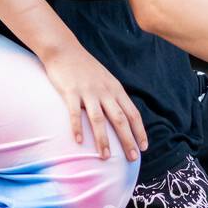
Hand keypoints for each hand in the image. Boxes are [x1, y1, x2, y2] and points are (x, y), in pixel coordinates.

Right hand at [42, 44, 147, 161]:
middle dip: (127, 140)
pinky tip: (78, 141)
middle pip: (120, 119)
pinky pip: (74, 113)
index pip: (133, 113)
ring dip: (103, 139)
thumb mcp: (106, 79)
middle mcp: (105, 91)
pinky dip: (77, 128)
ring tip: (106, 157)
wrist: (64, 49)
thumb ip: (113, 96)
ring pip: (99, 119)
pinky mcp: (70, 92)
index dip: (139, 131)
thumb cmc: (85, 67)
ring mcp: (88, 92)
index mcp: (115, 89)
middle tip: (132, 158)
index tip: (143, 147)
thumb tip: (121, 117)